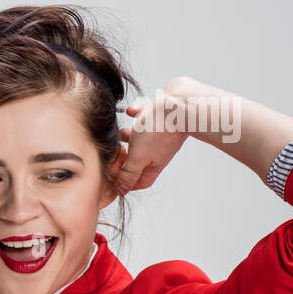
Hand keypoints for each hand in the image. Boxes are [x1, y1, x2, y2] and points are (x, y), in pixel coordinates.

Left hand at [117, 76, 204, 192]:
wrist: (180, 103)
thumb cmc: (159, 131)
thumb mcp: (138, 157)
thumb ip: (129, 174)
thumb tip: (122, 190)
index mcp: (154, 165)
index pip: (140, 181)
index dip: (126, 182)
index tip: (113, 176)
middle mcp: (159, 151)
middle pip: (138, 160)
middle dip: (124, 157)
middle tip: (113, 152)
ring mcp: (161, 134)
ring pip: (140, 139)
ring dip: (127, 136)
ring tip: (118, 132)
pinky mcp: (161, 117)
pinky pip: (146, 118)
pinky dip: (137, 115)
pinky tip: (130, 111)